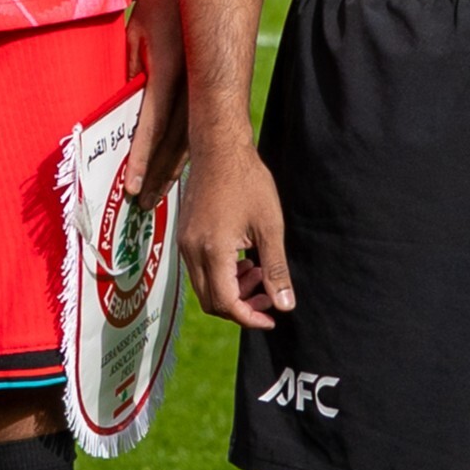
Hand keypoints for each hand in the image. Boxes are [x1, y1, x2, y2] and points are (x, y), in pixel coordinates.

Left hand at [120, 0, 189, 203]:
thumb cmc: (159, 2)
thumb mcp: (133, 32)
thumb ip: (126, 67)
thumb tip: (115, 101)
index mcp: (167, 74)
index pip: (150, 125)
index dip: (141, 158)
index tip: (132, 186)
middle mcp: (189, 87)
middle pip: (173, 142)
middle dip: (157, 176)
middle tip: (143, 207)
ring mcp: (203, 89)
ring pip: (188, 139)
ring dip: (173, 170)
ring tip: (158, 197)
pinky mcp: (209, 87)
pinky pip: (195, 126)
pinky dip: (185, 151)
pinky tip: (180, 170)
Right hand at [178, 141, 293, 329]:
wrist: (219, 150)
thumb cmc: (248, 183)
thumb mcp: (270, 228)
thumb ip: (276, 270)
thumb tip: (285, 305)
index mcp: (213, 251)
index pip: (226, 303)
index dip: (250, 318)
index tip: (272, 318)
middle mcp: (191, 252)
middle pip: (211, 301)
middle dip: (241, 307)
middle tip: (268, 297)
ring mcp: (184, 243)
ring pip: (204, 287)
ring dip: (231, 291)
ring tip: (258, 273)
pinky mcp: (184, 235)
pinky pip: (199, 270)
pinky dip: (221, 275)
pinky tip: (243, 259)